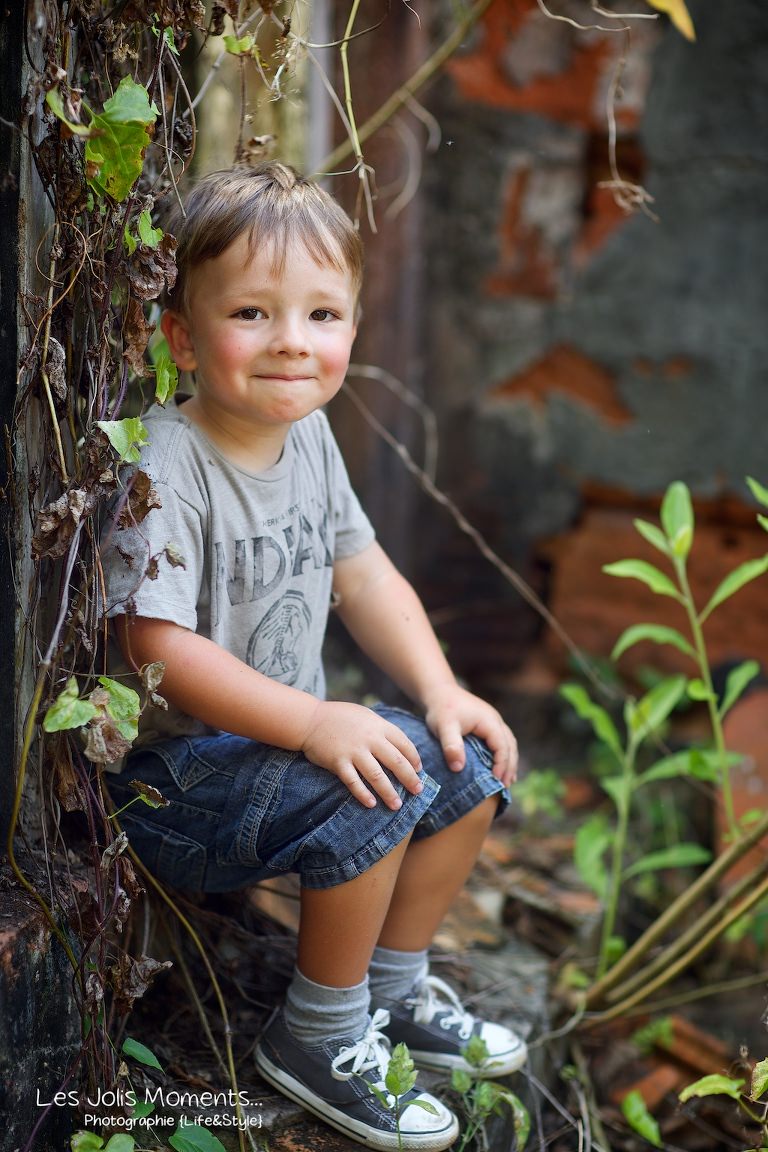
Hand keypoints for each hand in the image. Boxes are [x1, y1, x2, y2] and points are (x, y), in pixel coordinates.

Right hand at [300, 701, 423, 809]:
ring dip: (389, 792)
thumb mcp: (366, 716)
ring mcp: (353, 751)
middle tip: (417, 791)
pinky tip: (371, 804)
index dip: (414, 758)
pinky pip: (353, 781)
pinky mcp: (338, 762)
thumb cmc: (340, 717)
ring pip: (377, 775)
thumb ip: (382, 729)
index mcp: (379, 726)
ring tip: (397, 805)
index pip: (404, 743)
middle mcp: (369, 738)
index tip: (419, 770)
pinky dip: (362, 794)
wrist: (310, 719)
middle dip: (409, 778)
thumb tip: (401, 746)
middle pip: (396, 761)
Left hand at [423, 683, 518, 787]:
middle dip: (509, 767)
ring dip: (509, 762)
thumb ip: (451, 746)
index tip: (496, 781)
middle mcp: (496, 721)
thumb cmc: (441, 709)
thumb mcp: (444, 727)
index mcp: (489, 721)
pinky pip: (502, 742)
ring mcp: (493, 722)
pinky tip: (500, 767)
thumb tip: (458, 768)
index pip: (502, 746)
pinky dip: (504, 755)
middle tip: (505, 787)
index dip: (501, 765)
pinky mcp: (488, 724)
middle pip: (510, 746)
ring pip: (509, 744)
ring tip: (507, 781)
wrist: (439, 691)